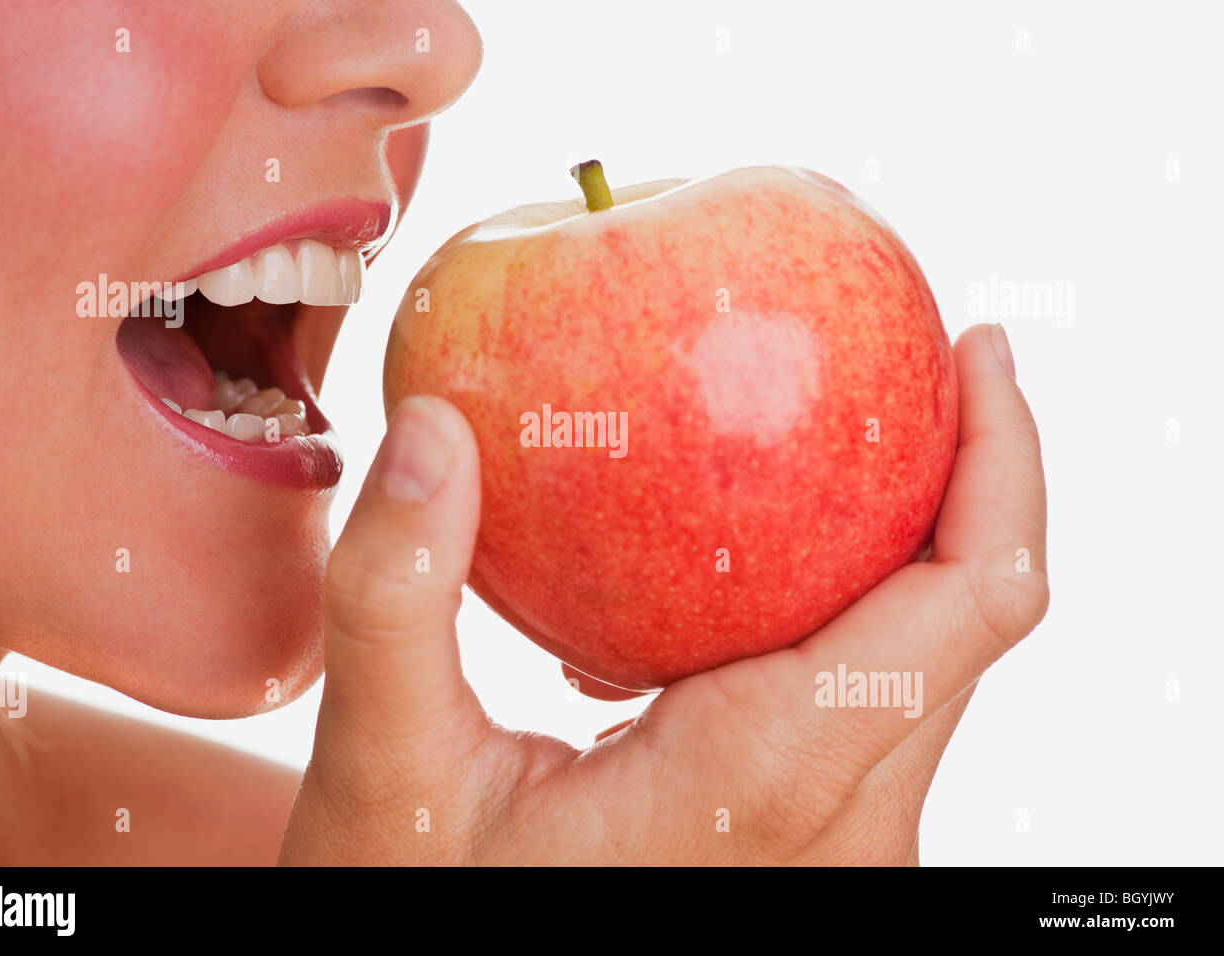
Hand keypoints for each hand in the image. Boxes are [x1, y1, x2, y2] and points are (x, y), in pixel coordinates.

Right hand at [278, 323, 1047, 864]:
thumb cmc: (424, 901)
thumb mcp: (389, 770)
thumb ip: (398, 595)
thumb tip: (433, 429)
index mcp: (769, 782)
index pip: (966, 603)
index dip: (1000, 463)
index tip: (974, 352)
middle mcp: (848, 830)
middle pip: (971, 622)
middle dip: (963, 479)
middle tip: (907, 365)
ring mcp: (845, 847)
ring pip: (932, 666)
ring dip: (906, 542)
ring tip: (837, 441)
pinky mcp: (820, 845)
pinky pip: (878, 704)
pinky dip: (848, 608)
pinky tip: (747, 569)